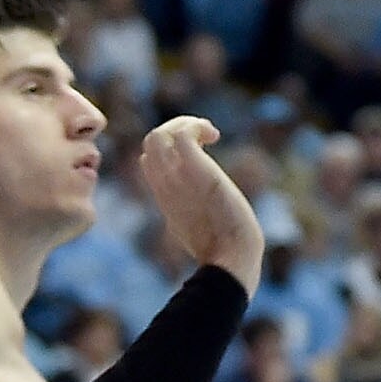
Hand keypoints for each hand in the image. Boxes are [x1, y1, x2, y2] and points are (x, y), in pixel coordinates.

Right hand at [141, 116, 263, 287]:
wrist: (231, 257)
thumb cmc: (223, 251)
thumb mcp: (198, 230)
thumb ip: (190, 214)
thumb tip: (196, 216)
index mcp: (165, 195)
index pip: (149, 158)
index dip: (170, 147)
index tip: (200, 151)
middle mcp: (166, 184)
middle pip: (151, 142)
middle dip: (176, 127)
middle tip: (206, 137)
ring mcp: (176, 178)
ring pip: (158, 135)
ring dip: (185, 124)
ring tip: (210, 134)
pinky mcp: (197, 171)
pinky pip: (181, 135)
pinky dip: (195, 125)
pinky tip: (213, 136)